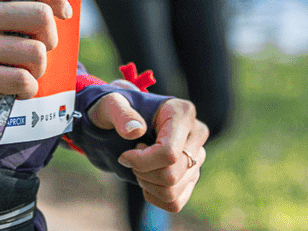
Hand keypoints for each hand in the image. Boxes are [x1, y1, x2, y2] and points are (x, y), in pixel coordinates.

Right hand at [0, 0, 71, 98]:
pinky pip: (22, 81)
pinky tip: (18, 88)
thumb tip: (34, 3)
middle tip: (40, 46)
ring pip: (37, 51)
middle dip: (50, 35)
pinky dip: (28, 88)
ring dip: (39, 66)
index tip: (62, 10)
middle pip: (40, 15)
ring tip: (25, 70)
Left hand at [90, 95, 208, 212]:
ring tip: (138, 165)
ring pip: (173, 192)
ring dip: (146, 184)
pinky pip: (175, 203)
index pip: (169, 153)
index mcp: (182, 112)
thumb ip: (120, 113)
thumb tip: (135, 131)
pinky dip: (153, 195)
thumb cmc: (116, 110)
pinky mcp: (191, 176)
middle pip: (172, 175)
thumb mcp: (110, 104)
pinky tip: (145, 177)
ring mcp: (197, 157)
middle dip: (142, 173)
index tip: (123, 155)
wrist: (120, 122)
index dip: (141, 162)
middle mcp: (196, 134)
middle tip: (130, 158)